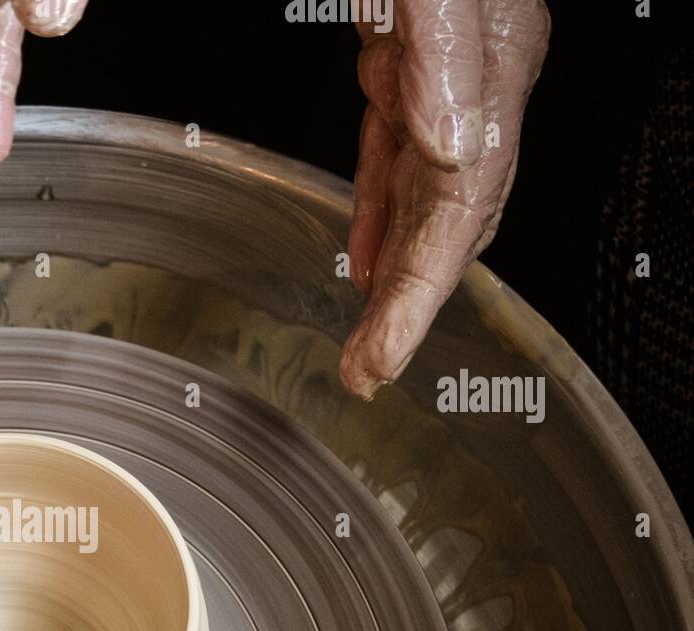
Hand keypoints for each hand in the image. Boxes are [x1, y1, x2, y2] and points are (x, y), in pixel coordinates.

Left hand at [341, 0, 550, 397]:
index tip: (378, 358)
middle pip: (455, 210)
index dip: (421, 291)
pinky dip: (382, 203)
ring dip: (399, 261)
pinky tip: (362, 244)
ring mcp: (448, 57)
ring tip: (367, 329)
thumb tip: (451, 143)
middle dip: (412, 298)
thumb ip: (439, 46)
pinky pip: (403, 148)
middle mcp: (474, 63)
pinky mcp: (413, 48)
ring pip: (432, 186)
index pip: (461, 201)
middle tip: (366, 369)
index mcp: (481, 51)